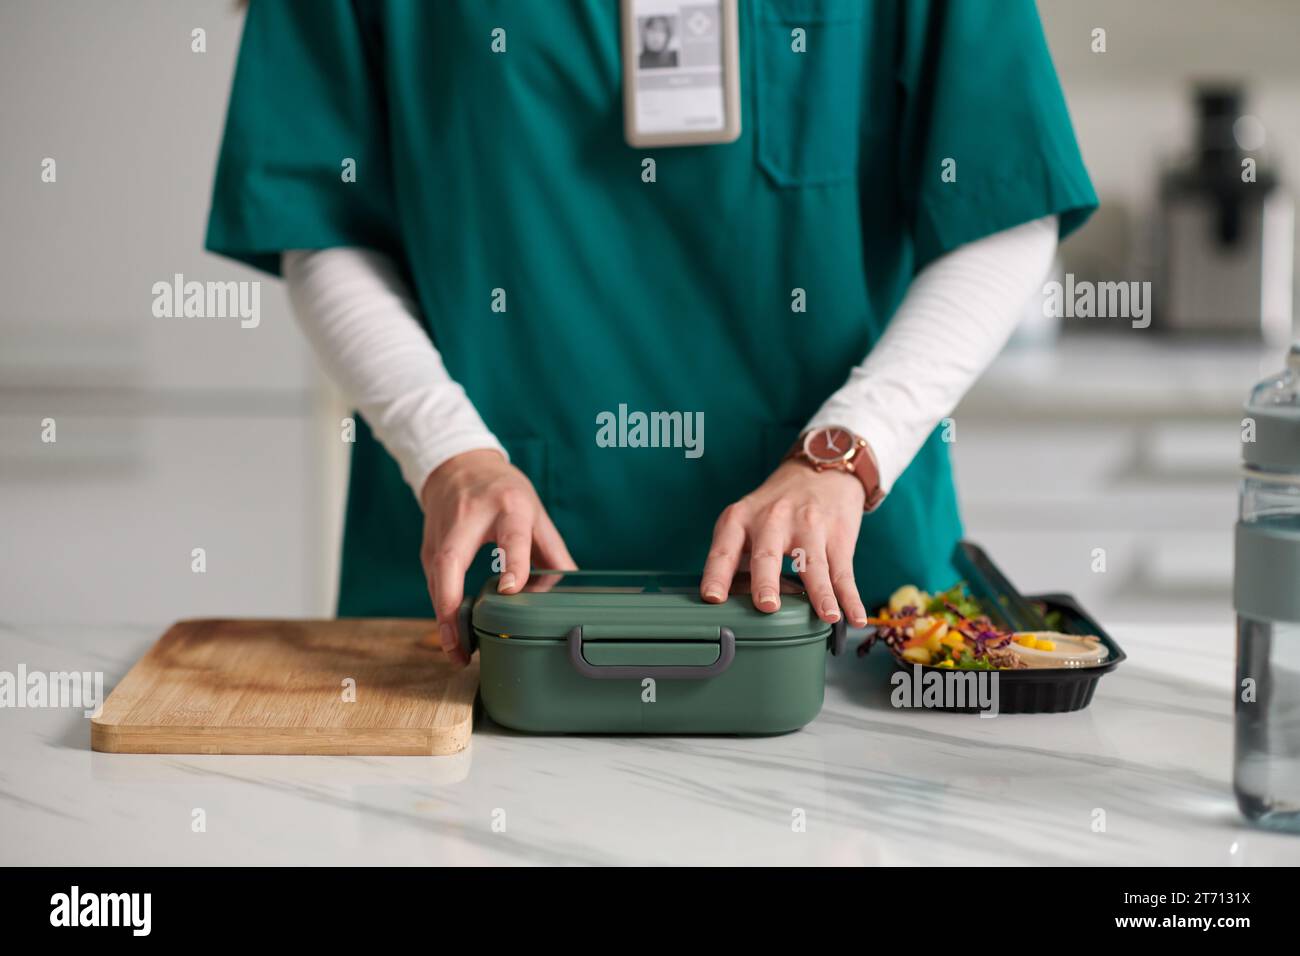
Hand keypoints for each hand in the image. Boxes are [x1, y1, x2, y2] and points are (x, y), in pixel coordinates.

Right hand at [420, 449, 574, 664]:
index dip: (512, 564)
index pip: (510, 537)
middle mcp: (469, 516)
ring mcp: (443, 531)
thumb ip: (553, 551)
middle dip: (451, 605)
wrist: (459, 466)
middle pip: (452, 561)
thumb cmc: (504, 493)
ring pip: (436, 578)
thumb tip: (566, 592)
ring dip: (443, 617)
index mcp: (508, 506)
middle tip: (461, 643)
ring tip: (457, 652)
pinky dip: (440, 610)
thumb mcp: (536, 513)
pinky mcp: (428, 547)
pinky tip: (450, 635)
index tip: (510, 590)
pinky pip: (433, 583)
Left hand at [701, 460, 867, 626]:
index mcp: (741, 519)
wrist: (821, 468)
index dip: (717, 575)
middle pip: (767, 555)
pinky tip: (855, 617)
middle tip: (767, 605)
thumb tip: (727, 605)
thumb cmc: (777, 505)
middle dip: (766, 581)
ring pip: (813, 564)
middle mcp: (772, 521)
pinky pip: (843, 572)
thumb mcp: (747, 517)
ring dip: (821, 593)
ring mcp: (808, 528)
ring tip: (827, 616)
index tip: (712, 598)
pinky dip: (850, 598)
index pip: (724, 550)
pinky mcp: (837, 536)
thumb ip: (736, 556)